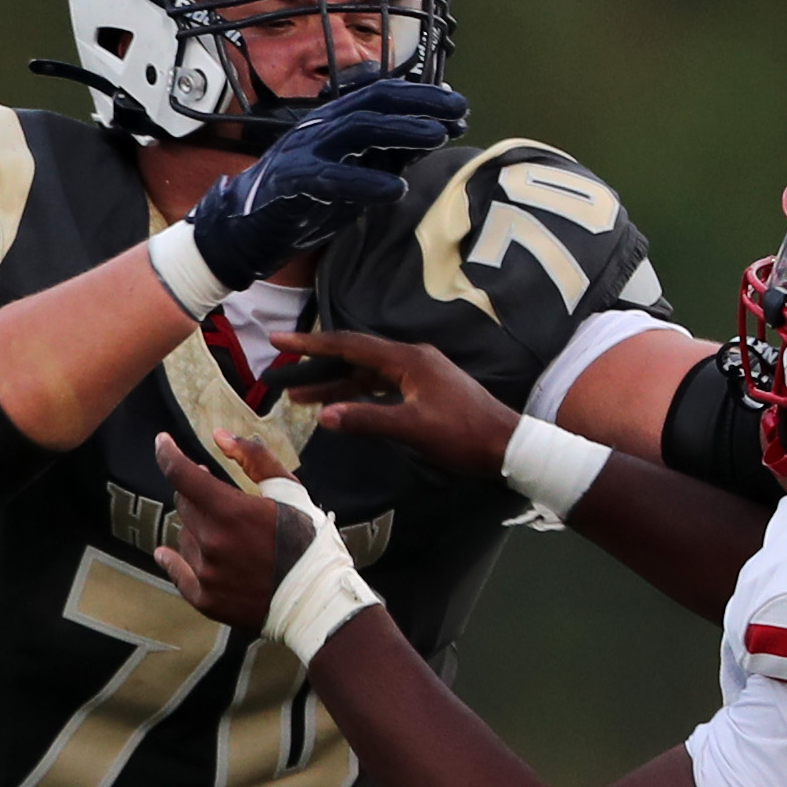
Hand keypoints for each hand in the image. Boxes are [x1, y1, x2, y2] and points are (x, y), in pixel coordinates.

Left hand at [151, 430, 311, 630]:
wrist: (317, 599)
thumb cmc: (308, 541)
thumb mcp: (289, 491)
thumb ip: (254, 458)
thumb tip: (219, 436)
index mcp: (232, 511)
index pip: (182, 473)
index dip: (167, 452)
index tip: (162, 441)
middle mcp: (213, 541)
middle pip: (184, 504)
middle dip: (196, 493)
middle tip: (218, 496)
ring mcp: (206, 573)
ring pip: (183, 536)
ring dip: (196, 528)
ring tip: (223, 534)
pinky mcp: (205, 598)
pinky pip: (176, 572)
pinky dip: (172, 559)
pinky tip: (166, 553)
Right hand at [188, 80, 469, 288]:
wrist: (248, 227)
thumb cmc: (306, 198)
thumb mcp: (354, 169)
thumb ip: (387, 152)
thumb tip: (434, 132)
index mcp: (335, 120)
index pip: (382, 95)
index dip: (422, 96)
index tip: (459, 107)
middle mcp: (320, 127)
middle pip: (373, 102)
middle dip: (420, 103)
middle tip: (459, 112)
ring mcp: (305, 152)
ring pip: (357, 130)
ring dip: (401, 131)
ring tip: (438, 137)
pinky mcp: (293, 183)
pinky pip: (333, 179)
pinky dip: (366, 183)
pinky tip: (395, 190)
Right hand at [273, 331, 519, 476]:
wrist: (507, 445)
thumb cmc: (464, 436)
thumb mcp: (413, 429)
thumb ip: (368, 419)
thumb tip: (324, 416)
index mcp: (408, 359)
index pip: (350, 346)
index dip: (311, 345)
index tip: (280, 341)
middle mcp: (412, 358)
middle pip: (355, 356)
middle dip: (316, 364)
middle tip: (281, 370)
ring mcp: (419, 373)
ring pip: (366, 374)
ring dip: (334, 384)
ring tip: (297, 397)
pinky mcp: (424, 389)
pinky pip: (381, 386)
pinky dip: (357, 395)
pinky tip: (338, 406)